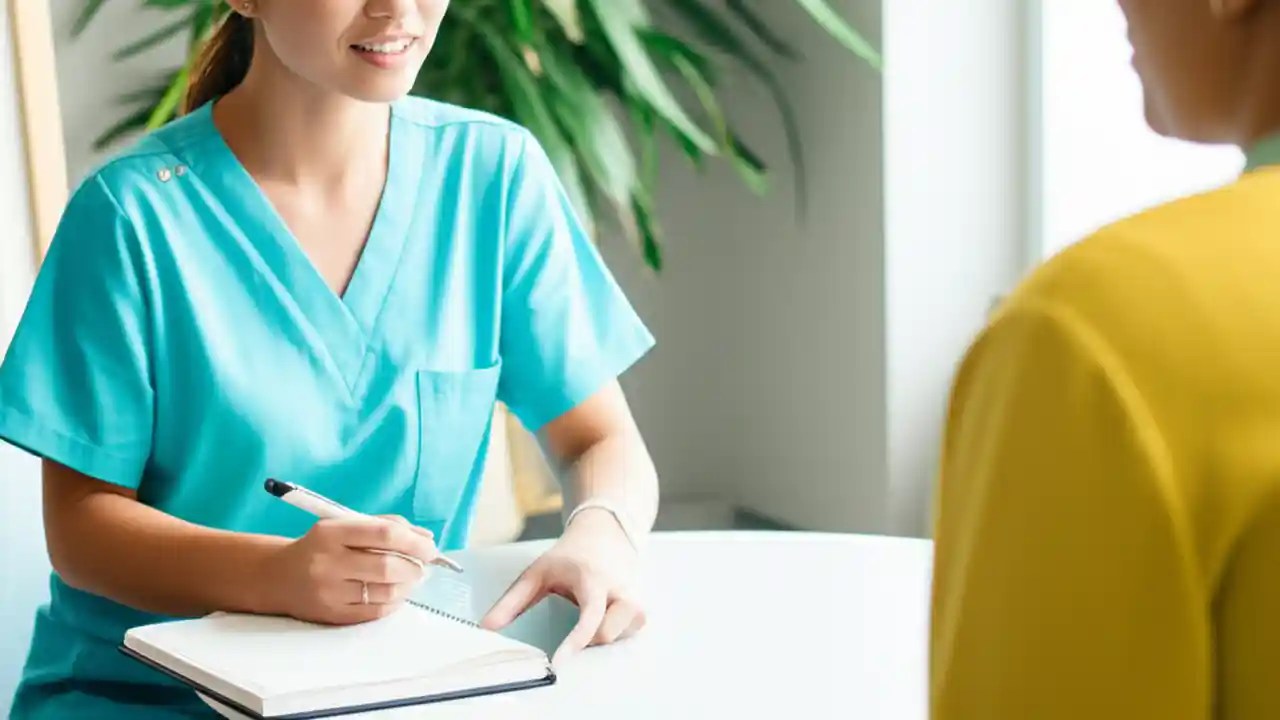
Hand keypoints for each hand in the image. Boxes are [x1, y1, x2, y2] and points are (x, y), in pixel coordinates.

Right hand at [261, 515, 439, 624]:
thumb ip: (386, 526)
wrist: (278, 577)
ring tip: (410, 578)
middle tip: (423, 565)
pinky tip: (394, 592)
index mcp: (332, 533)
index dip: (414, 542)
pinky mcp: (333, 615)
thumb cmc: (321, 547)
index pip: (384, 534)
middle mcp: (328, 563)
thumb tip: (426, 539)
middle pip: (387, 566)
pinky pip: (376, 611)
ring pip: (386, 592)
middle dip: (415, 566)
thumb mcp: (344, 526)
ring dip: (408, 585)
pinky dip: (394, 601)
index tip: (430, 547)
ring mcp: (329, 592)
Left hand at [480, 510, 645, 665]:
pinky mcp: (640, 611)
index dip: (577, 642)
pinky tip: (600, 618)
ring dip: (598, 636)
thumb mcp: (538, 572)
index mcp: (593, 578)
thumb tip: (488, 627)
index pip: (590, 616)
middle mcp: (620, 590)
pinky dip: (609, 634)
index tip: (559, 662)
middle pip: (607, 634)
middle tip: (569, 625)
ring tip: (585, 616)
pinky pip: (626, 635)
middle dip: (585, 640)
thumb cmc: (570, 556)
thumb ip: (513, 601)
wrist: (605, 534)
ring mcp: (635, 600)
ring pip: (619, 636)